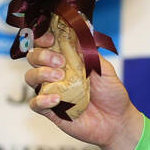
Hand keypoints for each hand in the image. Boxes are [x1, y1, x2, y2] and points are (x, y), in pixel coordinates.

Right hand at [24, 31, 144, 149]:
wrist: (118, 122)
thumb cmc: (112, 95)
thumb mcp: (105, 70)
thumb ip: (92, 51)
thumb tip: (84, 27)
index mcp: (67, 60)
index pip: (46, 44)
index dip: (43, 38)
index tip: (49, 38)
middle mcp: (55, 74)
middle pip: (34, 57)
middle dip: (42, 55)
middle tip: (59, 61)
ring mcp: (51, 91)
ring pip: (31, 77)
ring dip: (41, 74)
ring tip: (59, 77)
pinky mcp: (51, 110)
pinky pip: (36, 104)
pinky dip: (42, 100)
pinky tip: (56, 99)